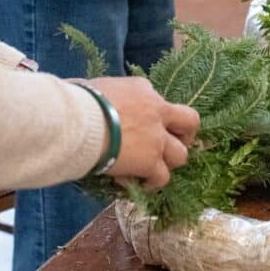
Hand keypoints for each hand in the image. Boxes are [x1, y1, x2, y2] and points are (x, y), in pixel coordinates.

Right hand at [80, 76, 199, 189]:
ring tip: (156, 167)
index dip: (149, 112)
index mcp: (142, 89)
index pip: (155, 98)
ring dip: (170, 161)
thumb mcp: (93, 86)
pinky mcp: (151, 161)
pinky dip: (154, 182)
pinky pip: (162, 177)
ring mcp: (157, 138)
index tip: (137, 123)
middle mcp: (157, 111)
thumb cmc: (80, 101)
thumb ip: (99, 94)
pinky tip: (143, 183)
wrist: (82, 122)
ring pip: (181, 154)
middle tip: (173, 142)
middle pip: (189, 121)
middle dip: (186, 133)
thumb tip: (83, 92)